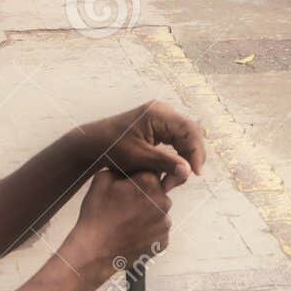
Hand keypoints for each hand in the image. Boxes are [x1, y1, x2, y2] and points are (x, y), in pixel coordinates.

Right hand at [61, 169, 170, 281]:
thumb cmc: (96, 215)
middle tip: (126, 204)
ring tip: (126, 221)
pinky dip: (148, 230)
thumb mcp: (102, 180)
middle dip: (146, 194)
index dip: (140, 176)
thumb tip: (130, 166)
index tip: (131, 185)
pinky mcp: (164, 241)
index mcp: (149, 182)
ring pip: (159, 211)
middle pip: (159, 191)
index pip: (153, 170)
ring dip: (147, 213)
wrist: (94, 252)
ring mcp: (165, 223)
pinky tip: (131, 233)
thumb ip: (122, 168)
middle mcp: (163, 201)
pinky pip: (158, 230)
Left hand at [73, 102, 204, 190]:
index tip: (195, 173)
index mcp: (159, 114)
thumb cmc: (113, 148)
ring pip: (185, 138)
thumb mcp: (139, 157)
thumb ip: (165, 162)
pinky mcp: (159, 127)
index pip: (190, 129)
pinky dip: (177, 156)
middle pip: (190, 133)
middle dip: (191, 156)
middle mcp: (163, 112)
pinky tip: (173, 171)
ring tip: (176, 178)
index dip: (196, 151)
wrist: (95, 143)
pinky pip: (176, 140)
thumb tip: (189, 172)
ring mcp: (162, 118)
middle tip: (186, 178)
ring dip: (185, 158)